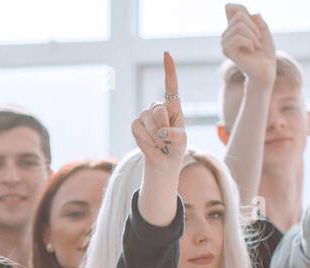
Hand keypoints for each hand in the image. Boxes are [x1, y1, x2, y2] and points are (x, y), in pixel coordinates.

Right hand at [131, 53, 186, 170]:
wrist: (163, 162)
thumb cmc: (176, 148)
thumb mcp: (182, 141)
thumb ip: (176, 134)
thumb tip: (162, 131)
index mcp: (174, 107)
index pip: (171, 86)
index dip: (168, 70)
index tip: (166, 53)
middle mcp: (159, 108)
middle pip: (158, 109)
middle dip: (162, 126)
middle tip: (165, 139)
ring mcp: (146, 116)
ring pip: (146, 119)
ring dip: (153, 135)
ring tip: (159, 143)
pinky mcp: (136, 125)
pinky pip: (136, 127)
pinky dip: (143, 138)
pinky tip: (150, 144)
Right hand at [222, 5, 276, 88]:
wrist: (265, 69)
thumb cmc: (265, 52)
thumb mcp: (263, 31)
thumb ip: (255, 20)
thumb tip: (242, 13)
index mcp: (236, 29)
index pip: (232, 10)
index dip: (238, 7)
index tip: (246, 14)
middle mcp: (228, 35)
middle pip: (239, 16)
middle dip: (254, 25)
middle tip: (259, 38)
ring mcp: (226, 44)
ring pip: (238, 26)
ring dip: (253, 34)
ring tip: (256, 44)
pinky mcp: (227, 52)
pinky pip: (237, 37)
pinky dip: (249, 41)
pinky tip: (252, 49)